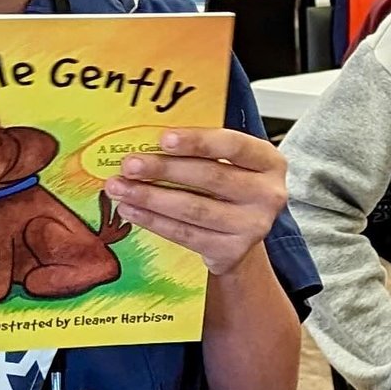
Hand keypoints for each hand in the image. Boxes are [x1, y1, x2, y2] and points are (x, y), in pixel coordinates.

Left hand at [104, 128, 287, 276]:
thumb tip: (147, 139)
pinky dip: (154, 221)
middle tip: (130, 165)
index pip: (234, 145)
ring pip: (194, 209)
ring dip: (151, 197)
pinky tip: (131, 210)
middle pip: (211, 178)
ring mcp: (253, 226)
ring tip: (121, 188)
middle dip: (164, 170)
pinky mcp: (232, 250)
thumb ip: (200, 150)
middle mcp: (268, 194)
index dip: (198, 142)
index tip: (163, 139)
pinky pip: (186, 234)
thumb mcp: (229, 162)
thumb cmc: (229, 186)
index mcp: (269, 162)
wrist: (242, 231)